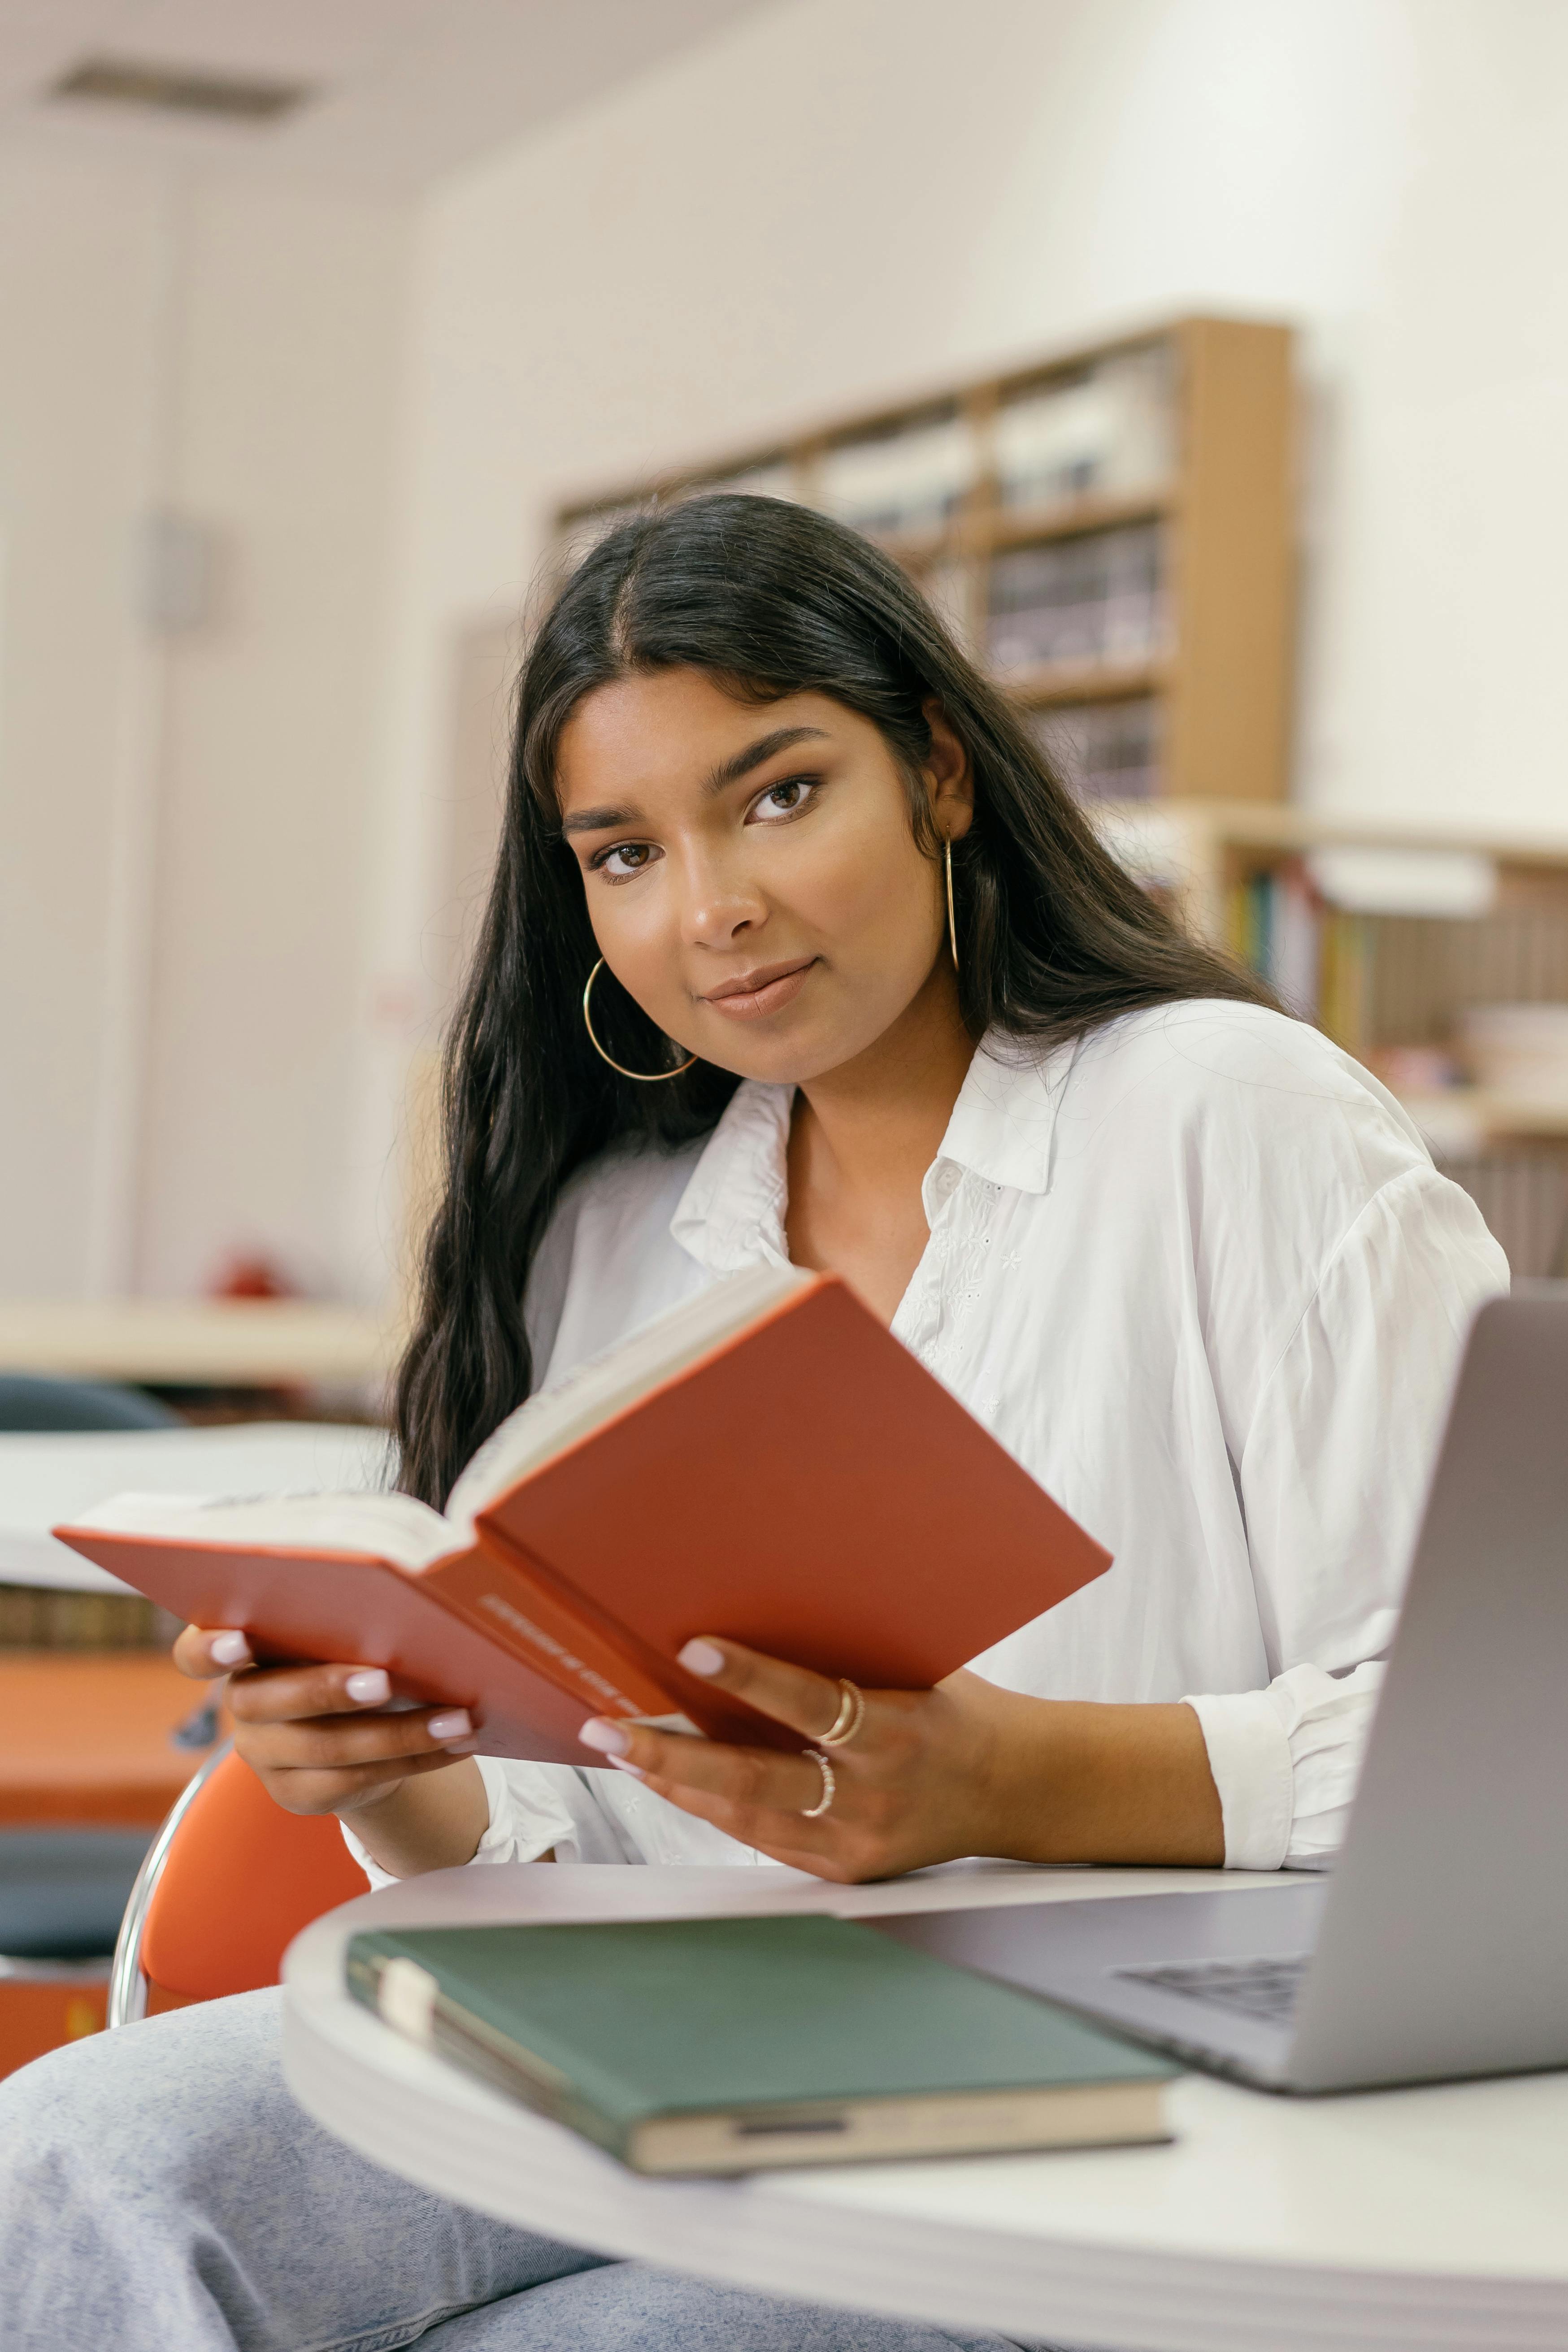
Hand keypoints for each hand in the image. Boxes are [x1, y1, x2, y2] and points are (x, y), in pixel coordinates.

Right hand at [172, 1627, 489, 1874]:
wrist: (360, 1723)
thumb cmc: (352, 1652)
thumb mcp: (342, 1633)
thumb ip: (347, 1618)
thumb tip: (410, 1602)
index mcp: (246, 1649)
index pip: (196, 1650)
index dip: (208, 1647)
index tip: (237, 1640)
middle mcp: (244, 1703)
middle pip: (272, 1701)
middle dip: (330, 1689)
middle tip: (384, 1681)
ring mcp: (265, 1755)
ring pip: (326, 1749)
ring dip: (402, 1733)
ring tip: (458, 1719)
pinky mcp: (296, 1795)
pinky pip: (356, 1783)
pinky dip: (415, 1759)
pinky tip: (455, 1744)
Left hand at [576, 1638, 1223, 1881]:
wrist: (1014, 1788)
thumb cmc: (956, 1710)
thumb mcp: (913, 1670)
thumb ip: (844, 1660)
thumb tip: (758, 1613)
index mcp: (898, 1733)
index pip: (812, 1703)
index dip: (751, 1678)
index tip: (693, 1651)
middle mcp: (873, 1795)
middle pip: (756, 1779)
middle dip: (673, 1756)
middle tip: (611, 1731)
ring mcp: (856, 1843)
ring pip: (747, 1817)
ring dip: (678, 1784)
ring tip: (623, 1753)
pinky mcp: (844, 1871)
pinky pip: (765, 1839)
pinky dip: (715, 1808)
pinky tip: (675, 1782)